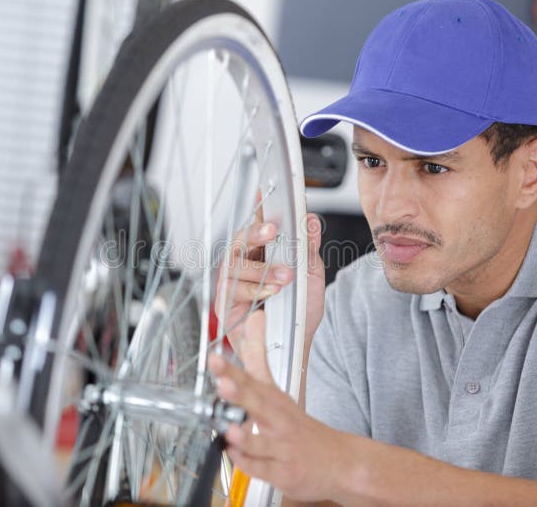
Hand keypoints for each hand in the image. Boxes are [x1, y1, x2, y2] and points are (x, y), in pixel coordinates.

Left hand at [208, 317, 348, 502]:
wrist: (339, 461)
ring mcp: (281, 447)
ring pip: (261, 442)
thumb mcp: (277, 390)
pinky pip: (263, 470)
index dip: (231, 369)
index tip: (215, 359)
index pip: (250, 380)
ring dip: (246, 437)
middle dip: (240, 395)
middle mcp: (277, 421)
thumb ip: (258, 359)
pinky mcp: (283, 473)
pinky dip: (248, 464)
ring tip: (230, 431)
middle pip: (258, 405)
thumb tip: (255, 320)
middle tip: (223, 384)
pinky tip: (236, 456)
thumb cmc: (298, 426)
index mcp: (273, 400)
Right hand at [214, 205, 324, 358]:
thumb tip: (310, 220)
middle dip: (254, 231)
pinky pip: (234, 290)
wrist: (295, 345)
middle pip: (240, 238)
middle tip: (272, 230)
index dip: (259, 206)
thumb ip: (309, 248)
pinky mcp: (226, 302)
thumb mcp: (311, 276)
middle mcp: (244, 263)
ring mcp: (233, 281)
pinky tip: (272, 291)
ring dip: (262, 269)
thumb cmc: (297, 311)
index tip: (265, 191)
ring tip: (285, 277)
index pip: (259, 223)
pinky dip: (255, 289)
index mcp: (263, 252)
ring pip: (235, 264)